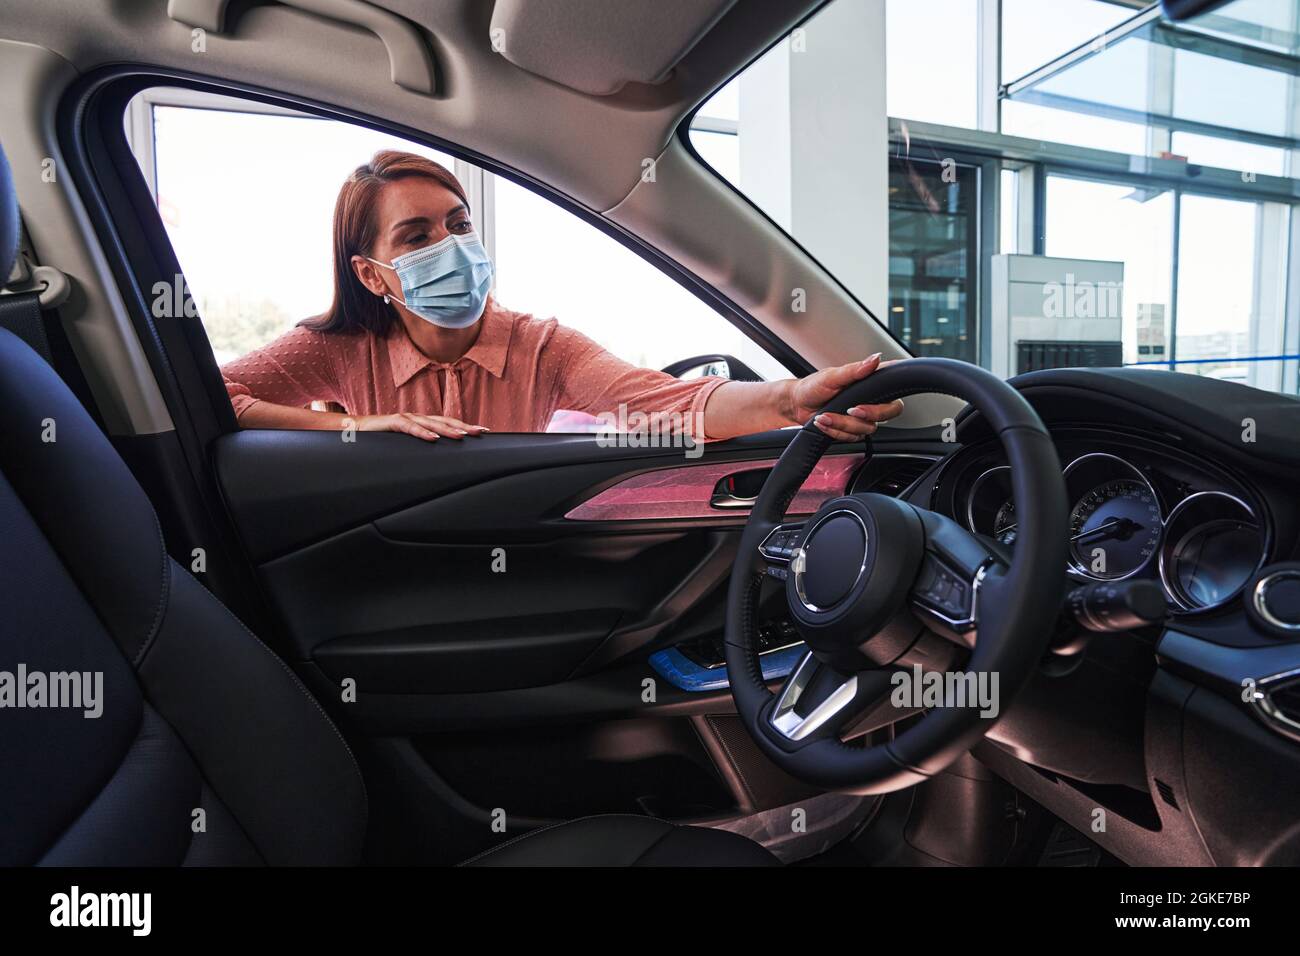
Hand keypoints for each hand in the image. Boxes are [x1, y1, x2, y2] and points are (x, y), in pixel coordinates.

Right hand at [356, 412, 489, 440]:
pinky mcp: (390, 422)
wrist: (352, 432)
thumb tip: (441, 464)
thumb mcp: (406, 448)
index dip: (465, 427)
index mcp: (422, 424)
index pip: (448, 424)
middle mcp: (416, 418)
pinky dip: (421, 432)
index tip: (485, 433)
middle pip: (444, 421)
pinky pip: (408, 427)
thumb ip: (421, 452)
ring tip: (462, 436)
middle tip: (481, 432)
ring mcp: (404, 418)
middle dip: (464, 427)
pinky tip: (433, 438)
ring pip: (430, 423)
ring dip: (447, 429)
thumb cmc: (381, 442)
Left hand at [786, 353, 904, 440]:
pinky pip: (852, 437)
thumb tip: (875, 359)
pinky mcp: (852, 430)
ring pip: (866, 428)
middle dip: (869, 414)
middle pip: (890, 412)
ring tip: (825, 415)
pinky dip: (835, 431)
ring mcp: (863, 416)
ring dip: (842, 423)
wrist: (797, 404)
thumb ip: (855, 370)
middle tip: (851, 409)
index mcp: (870, 382)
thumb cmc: (813, 386)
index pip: (894, 386)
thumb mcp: (832, 376)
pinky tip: (824, 422)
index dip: (893, 392)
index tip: (871, 397)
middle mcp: (871, 399)